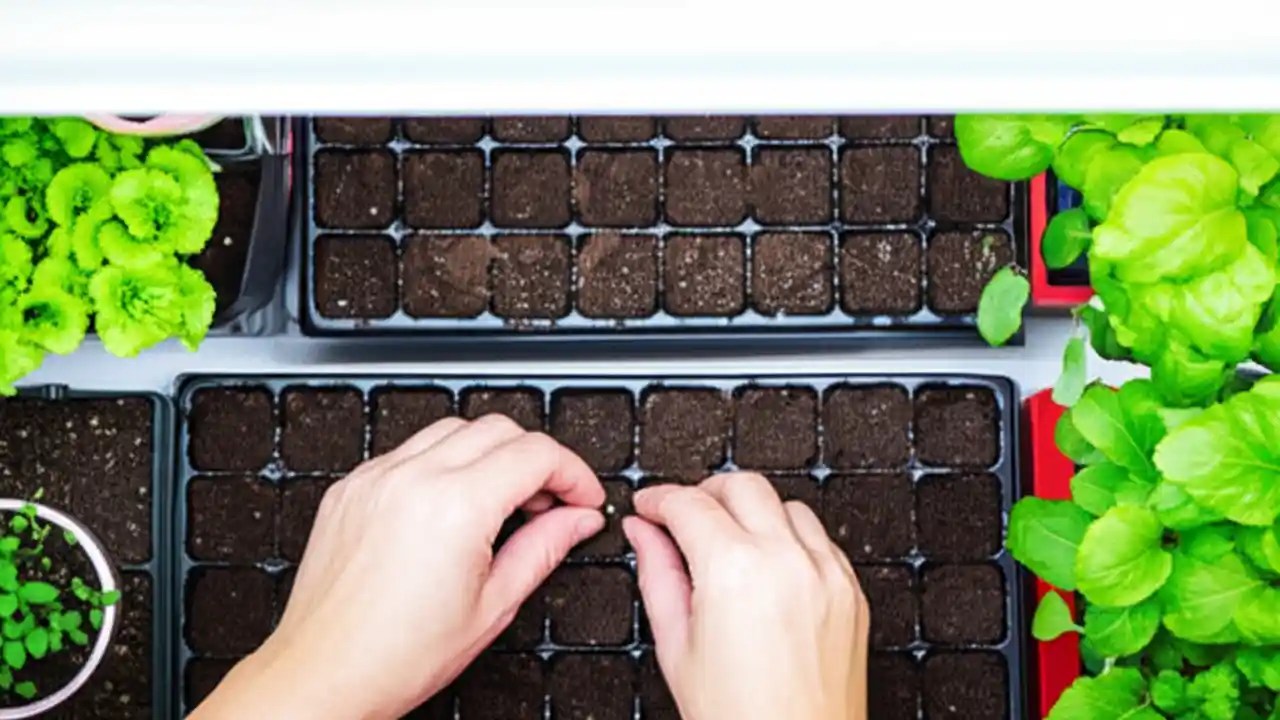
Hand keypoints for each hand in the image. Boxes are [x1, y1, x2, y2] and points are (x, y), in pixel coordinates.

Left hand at [192, 415, 605, 719]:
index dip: (573, 472)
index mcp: (455, 507)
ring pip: (454, 427)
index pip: (536, 453)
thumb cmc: (397, 655)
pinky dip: (442, 463)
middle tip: (547, 502)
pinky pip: (410, 449)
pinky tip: (450, 504)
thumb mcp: (493, 605)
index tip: (581, 497)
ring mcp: (376, 477)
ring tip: (498, 502)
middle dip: (536, 457)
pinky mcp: (352, 486)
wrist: (324, 674)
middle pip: (500, 427)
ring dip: (489, 453)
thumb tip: (578, 519)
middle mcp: (413, 479)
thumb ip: (544, 549)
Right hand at [625, 473, 869, 719]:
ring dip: (752, 513)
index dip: (659, 499)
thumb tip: (644, 534)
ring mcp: (826, 573)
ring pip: (786, 504)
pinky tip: (769, 569)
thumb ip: (657, 576)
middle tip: (683, 519)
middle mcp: (786, 561)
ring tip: (729, 547)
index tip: (649, 507)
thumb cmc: (740, 719)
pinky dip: (791, 539)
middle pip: (741, 485)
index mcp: (735, 571)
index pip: (688, 503)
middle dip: (705, 493)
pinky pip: (820, 539)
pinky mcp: (851, 590)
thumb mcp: (677, 648)